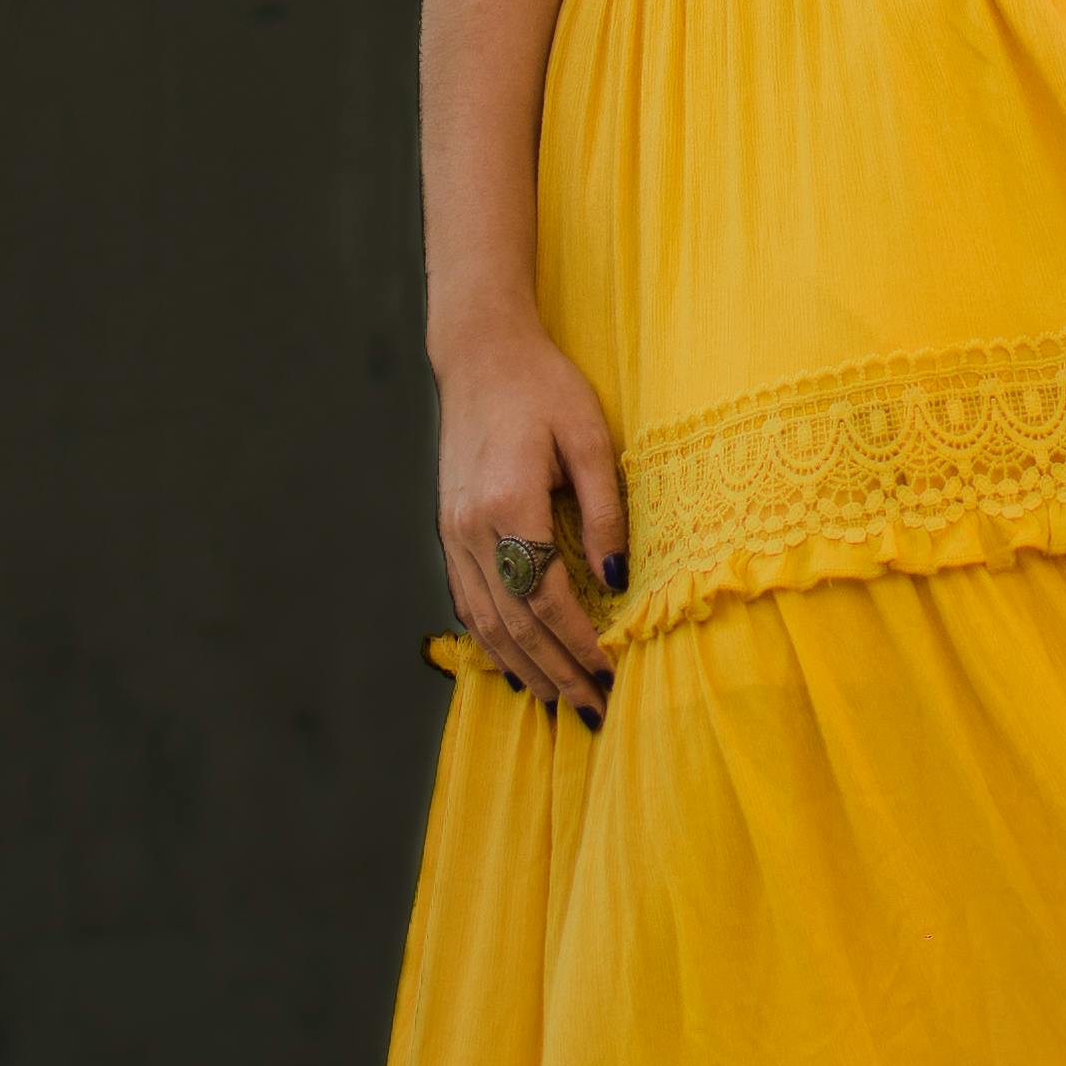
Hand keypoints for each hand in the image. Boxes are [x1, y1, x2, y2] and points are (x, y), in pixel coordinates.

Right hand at [435, 317, 630, 714]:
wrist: (481, 356)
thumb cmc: (544, 389)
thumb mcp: (590, 438)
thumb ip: (605, 511)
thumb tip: (617, 579)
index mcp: (509, 502)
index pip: (546, 596)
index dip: (578, 643)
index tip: (610, 674)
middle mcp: (471, 526)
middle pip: (514, 621)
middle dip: (555, 671)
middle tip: (592, 709)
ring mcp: (452, 530)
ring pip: (486, 620)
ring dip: (522, 666)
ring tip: (558, 700)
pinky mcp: (448, 528)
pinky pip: (467, 599)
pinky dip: (491, 639)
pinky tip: (514, 663)